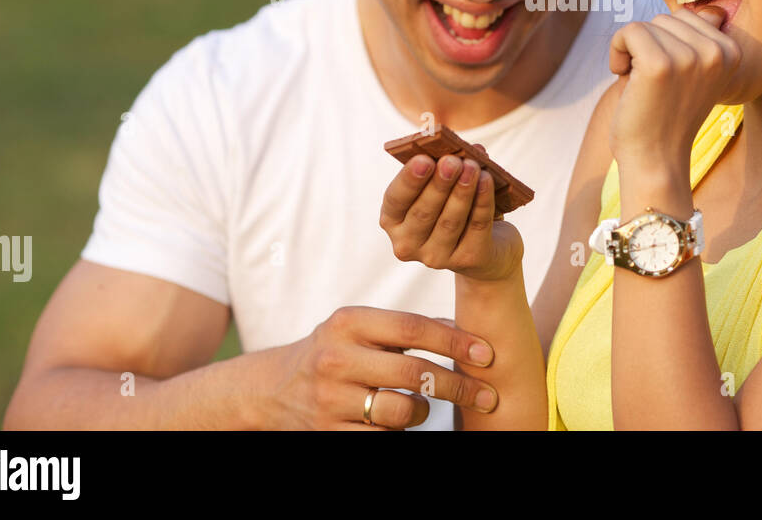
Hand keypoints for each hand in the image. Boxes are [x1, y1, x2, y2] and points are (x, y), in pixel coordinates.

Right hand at [265, 308, 497, 429]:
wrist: (274, 389)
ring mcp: (330, 399)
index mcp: (348, 323)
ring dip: (425, 412)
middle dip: (459, 386)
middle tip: (487, 395)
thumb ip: (406, 328)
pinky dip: (400, 432)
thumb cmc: (335, 351)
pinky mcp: (329, 432)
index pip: (413, 328)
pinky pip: (382, 437)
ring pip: (402, 411)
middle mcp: (336, 359)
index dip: (455, 341)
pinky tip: (399, 423)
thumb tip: (463, 335)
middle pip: (414, 373)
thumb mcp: (360, 328)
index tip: (487, 354)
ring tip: (424, 407)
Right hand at [380, 151, 523, 281]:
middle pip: (423, 212)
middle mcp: (408, 244)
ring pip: (450, 221)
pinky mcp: (468, 260)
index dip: (409, 180)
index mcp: (393, 221)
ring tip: (473, 166)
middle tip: (452, 161)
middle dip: (439, 184)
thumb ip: (450, 164)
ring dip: (462, 191)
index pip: (395, 200)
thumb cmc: (458, 206)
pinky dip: (483, 201)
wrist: (490, 247)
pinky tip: (487, 181)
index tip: (423, 159)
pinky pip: (476, 226)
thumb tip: (466, 147)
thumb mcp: (447, 184)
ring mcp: (436, 257)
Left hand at [607, 5, 740, 168]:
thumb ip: (702, 41)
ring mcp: (691, 58)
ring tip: (641, 86)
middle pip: (666, 19)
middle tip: (651, 85)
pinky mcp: (661, 64)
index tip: (666, 77)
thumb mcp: (695, 74)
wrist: (656, 161)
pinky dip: (616, 51)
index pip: (685, 18)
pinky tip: (623, 78)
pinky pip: (628, 31)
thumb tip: (712, 9)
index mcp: (732, 52)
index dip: (665, 44)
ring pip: (646, 25)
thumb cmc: (666, 117)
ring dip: (632, 52)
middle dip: (648, 46)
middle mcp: (717, 53)